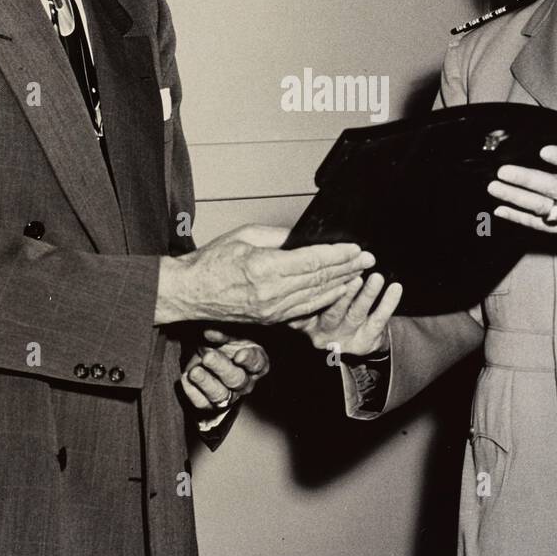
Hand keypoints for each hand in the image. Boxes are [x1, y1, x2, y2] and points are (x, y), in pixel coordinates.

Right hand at [156, 225, 373, 325]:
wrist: (190, 293)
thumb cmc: (211, 262)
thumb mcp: (245, 236)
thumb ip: (278, 236)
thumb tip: (305, 235)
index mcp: (264, 268)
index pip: (312, 261)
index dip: (338, 255)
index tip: (355, 248)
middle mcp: (271, 293)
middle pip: (320, 280)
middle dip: (347, 269)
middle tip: (367, 259)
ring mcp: (272, 310)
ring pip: (316, 297)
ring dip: (341, 285)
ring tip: (359, 274)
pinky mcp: (270, 320)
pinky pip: (305, 309)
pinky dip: (325, 300)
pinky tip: (338, 292)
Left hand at [180, 330, 270, 416]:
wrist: (207, 360)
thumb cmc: (222, 343)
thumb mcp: (226, 334)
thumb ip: (221, 333)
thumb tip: (209, 332)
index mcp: (255, 362)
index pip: (257, 364)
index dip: (248, 360)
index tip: (238, 355)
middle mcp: (245, 382)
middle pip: (237, 380)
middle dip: (221, 368)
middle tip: (208, 357)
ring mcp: (229, 396)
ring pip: (220, 394)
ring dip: (206, 382)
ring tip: (194, 371)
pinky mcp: (210, 405)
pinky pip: (202, 402)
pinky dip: (192, 391)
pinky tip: (185, 377)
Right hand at [290, 272, 401, 357]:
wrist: (352, 340)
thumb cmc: (330, 310)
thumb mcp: (314, 303)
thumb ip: (312, 284)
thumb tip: (315, 251)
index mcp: (305, 319)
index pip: (310, 302)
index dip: (320, 284)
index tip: (329, 268)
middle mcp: (322, 331)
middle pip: (331, 310)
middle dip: (344, 292)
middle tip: (353, 274)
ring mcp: (343, 338)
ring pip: (356, 314)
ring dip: (367, 295)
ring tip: (376, 278)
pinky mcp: (364, 341)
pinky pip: (378, 321)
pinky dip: (388, 304)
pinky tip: (395, 288)